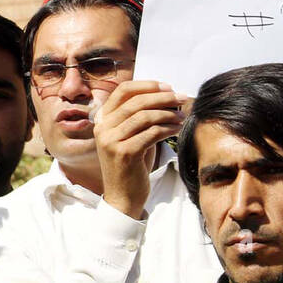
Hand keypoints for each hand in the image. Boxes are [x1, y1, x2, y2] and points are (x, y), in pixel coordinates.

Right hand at [95, 80, 186, 219]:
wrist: (123, 196)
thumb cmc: (131, 165)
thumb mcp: (130, 136)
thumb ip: (139, 116)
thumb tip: (165, 96)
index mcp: (101, 120)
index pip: (123, 91)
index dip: (147, 85)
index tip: (167, 87)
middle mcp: (102, 128)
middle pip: (136, 101)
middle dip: (163, 97)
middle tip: (181, 98)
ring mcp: (111, 141)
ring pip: (145, 116)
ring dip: (168, 113)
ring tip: (181, 116)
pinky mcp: (124, 153)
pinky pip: (151, 133)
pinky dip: (168, 129)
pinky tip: (177, 129)